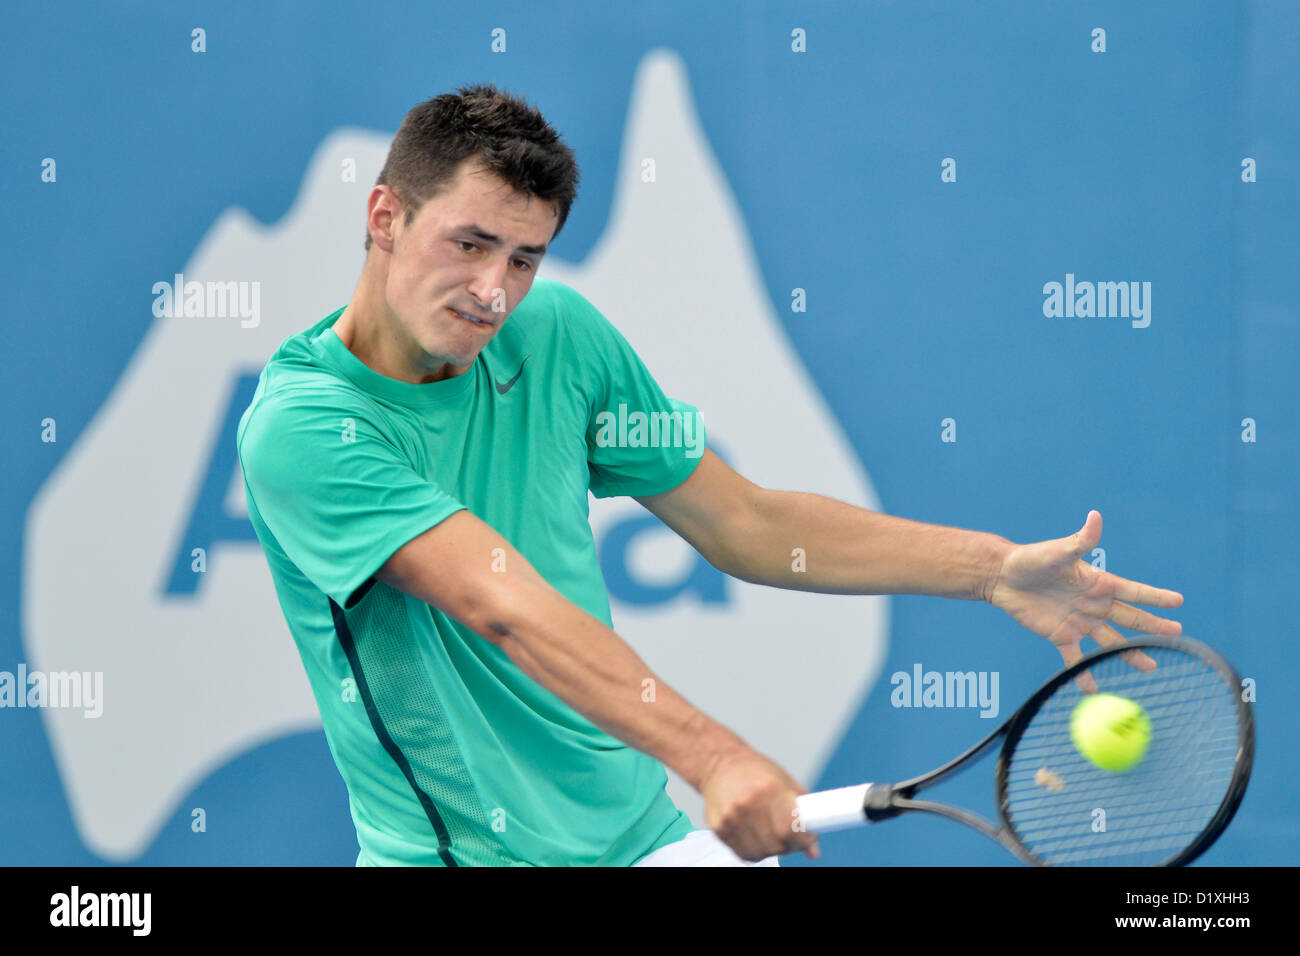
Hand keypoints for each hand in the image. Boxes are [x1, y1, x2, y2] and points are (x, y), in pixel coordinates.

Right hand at [699, 748, 820, 861]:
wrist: (719, 763)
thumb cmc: (756, 771)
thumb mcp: (785, 782)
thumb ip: (803, 814)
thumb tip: (813, 852)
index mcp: (769, 788)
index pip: (790, 829)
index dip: (803, 840)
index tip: (807, 839)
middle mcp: (748, 803)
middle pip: (775, 845)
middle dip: (788, 846)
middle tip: (790, 838)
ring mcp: (730, 816)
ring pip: (758, 853)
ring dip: (770, 850)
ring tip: (772, 836)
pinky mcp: (718, 826)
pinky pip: (742, 852)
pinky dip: (753, 850)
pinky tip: (757, 837)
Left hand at [985, 510, 1182, 691]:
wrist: (1003, 577)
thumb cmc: (1032, 559)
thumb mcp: (1058, 551)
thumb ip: (1080, 540)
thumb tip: (1095, 516)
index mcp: (1099, 583)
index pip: (1133, 591)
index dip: (1155, 597)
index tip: (1179, 602)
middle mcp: (1094, 603)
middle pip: (1130, 618)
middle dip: (1153, 627)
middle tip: (1177, 636)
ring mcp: (1080, 621)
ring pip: (1110, 641)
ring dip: (1129, 654)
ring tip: (1150, 667)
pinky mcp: (1061, 635)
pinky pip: (1075, 658)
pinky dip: (1083, 673)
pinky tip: (1092, 688)